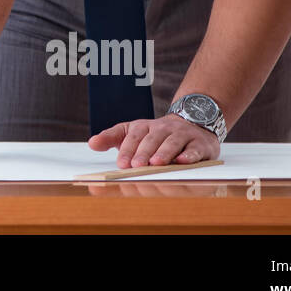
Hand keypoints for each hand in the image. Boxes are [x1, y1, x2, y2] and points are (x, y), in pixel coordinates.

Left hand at [88, 114, 220, 168]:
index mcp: (144, 127)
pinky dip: (189, 155)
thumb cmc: (156, 135)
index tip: (121, 163)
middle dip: (143, 153)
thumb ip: (112, 138)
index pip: (134, 136)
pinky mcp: (200, 144)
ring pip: (172, 143)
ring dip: (164, 154)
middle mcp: (163, 129)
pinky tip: (182, 161)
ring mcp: (182, 135)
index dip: (127, 149)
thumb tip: (91, 143)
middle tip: (136, 166)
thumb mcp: (132, 133)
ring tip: (156, 164)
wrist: (191, 124)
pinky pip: (194, 149)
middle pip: (152, 140)